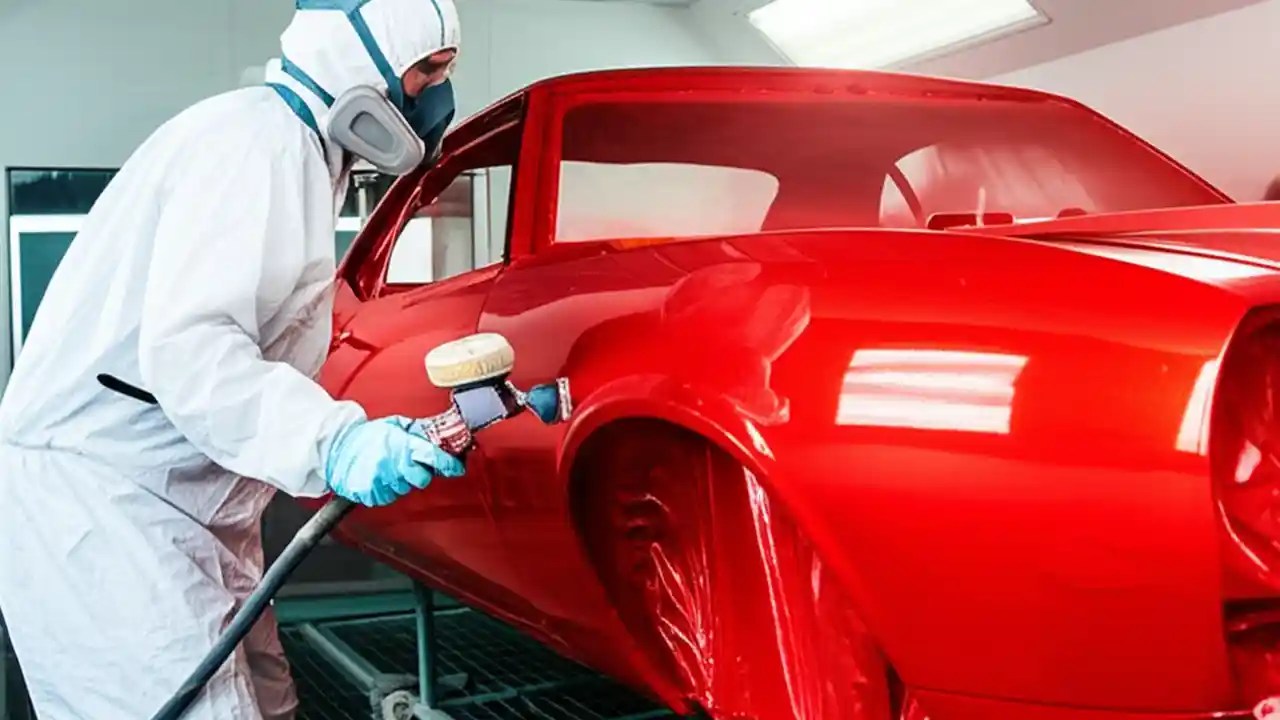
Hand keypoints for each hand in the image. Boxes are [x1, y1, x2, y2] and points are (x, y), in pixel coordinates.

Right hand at [324, 416, 465, 506]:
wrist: (335, 446)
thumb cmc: (365, 435)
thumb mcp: (395, 424)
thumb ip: (418, 431)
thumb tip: (443, 433)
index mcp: (401, 444)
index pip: (433, 457)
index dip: (449, 464)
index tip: (456, 467)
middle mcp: (393, 463)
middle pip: (422, 479)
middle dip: (420, 473)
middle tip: (409, 464)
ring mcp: (381, 480)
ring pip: (405, 489)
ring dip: (401, 481)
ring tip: (387, 467)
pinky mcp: (371, 493)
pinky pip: (388, 497)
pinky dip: (386, 489)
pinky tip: (378, 477)